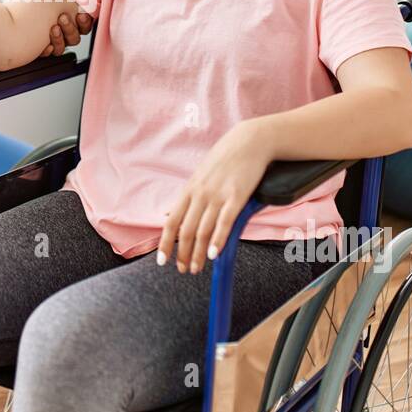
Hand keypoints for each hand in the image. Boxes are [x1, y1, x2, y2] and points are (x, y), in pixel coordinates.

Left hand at [39, 12, 94, 56]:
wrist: (15, 15)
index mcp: (69, 19)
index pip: (84, 25)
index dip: (85, 22)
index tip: (81, 15)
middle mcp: (62, 32)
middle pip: (75, 37)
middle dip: (70, 27)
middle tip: (63, 17)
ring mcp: (53, 41)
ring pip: (64, 46)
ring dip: (60, 38)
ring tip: (53, 28)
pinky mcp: (42, 48)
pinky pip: (49, 53)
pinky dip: (48, 50)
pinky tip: (46, 45)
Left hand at [156, 120, 273, 273]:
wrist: (249, 142)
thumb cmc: (225, 159)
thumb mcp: (199, 176)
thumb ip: (187, 197)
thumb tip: (169, 213)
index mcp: (189, 190)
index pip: (171, 221)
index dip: (165, 243)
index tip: (162, 260)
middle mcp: (200, 194)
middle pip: (186, 230)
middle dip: (183, 254)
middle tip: (183, 270)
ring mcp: (217, 195)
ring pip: (203, 231)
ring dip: (198, 253)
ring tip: (197, 268)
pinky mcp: (236, 197)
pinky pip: (224, 223)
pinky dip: (217, 241)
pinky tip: (214, 254)